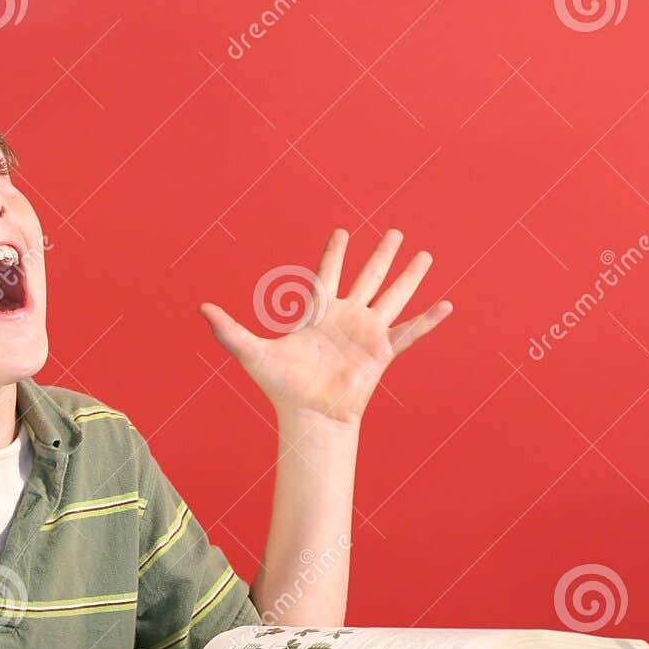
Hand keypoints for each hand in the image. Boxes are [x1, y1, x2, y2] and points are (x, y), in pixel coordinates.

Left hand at [199, 228, 451, 426]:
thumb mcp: (251, 352)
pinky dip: (428, 320)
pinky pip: (409, 332)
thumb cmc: (281, 387)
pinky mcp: (382, 352)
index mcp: (318, 312)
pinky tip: (446, 305)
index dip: (334, 253)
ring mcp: (366, 333)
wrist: (309, 415)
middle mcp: (346, 317)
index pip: (327, 273)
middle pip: (367, 277)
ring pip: (392, 296)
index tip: (342, 232)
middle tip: (395, 232)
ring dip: (409, 276)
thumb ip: (229, 329)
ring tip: (425, 254)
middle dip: (381, 255)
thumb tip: (201, 308)